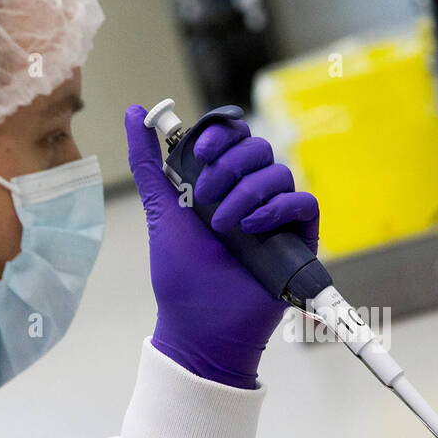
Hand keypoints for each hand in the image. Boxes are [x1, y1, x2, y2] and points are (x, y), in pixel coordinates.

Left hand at [125, 105, 319, 388]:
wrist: (201, 324)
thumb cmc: (181, 275)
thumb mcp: (160, 210)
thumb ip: (148, 162)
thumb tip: (134, 113)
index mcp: (220, 184)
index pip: (234, 138)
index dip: (222, 134)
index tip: (202, 150)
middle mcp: (251, 195)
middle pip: (258, 149)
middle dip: (230, 166)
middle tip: (206, 197)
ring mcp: (277, 217)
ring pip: (279, 173)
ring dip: (248, 193)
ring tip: (225, 226)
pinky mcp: (299, 239)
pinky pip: (304, 203)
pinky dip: (278, 208)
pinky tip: (253, 229)